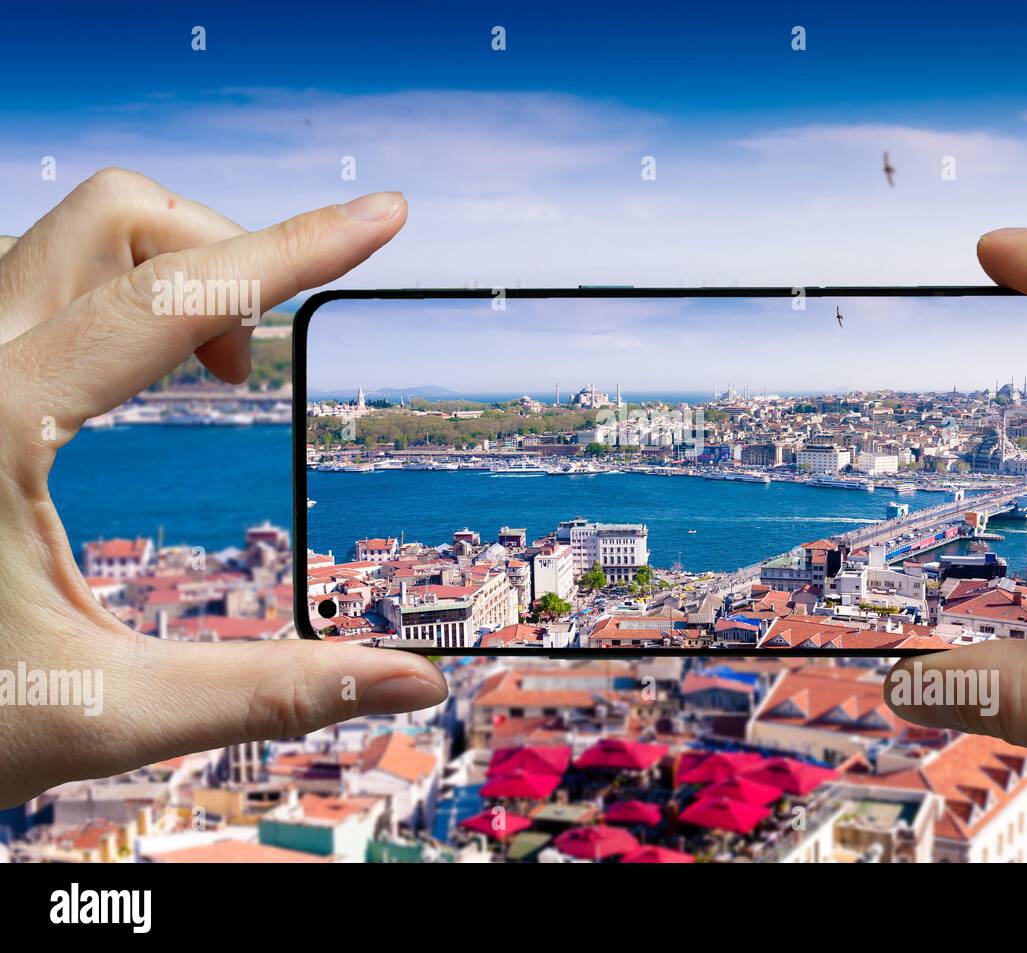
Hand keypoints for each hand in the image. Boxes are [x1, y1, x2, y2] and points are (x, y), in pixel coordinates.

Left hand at [0, 169, 447, 807]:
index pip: (170, 299)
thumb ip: (270, 692)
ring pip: (72, 237)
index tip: (383, 217)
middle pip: (115, 219)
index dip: (295, 251)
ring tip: (219, 374)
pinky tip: (140, 376)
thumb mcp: (106, 711)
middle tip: (260, 368)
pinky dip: (119, 296)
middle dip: (223, 255)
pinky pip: (39, 281)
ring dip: (171, 273)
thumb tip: (415, 683)